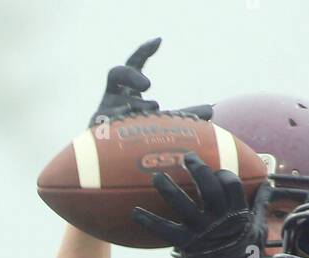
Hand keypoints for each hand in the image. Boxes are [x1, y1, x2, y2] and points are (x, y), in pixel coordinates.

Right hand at [90, 37, 211, 128]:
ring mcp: (102, 113)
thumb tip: (211, 110)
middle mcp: (112, 97)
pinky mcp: (97, 132)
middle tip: (149, 86)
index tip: (159, 41)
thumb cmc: (139, 139)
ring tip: (152, 110)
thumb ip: (185, 115)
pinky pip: (105, 123)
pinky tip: (133, 125)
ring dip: (134, 105)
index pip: (133, 64)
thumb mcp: (164, 123)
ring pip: (115, 101)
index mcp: (127, 90)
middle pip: (116, 74)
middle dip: (131, 77)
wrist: (116, 166)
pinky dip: (121, 124)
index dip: (144, 51)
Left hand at [133, 152, 271, 257]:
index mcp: (237, 214)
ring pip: (183, 203)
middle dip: (197, 168)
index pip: (230, 184)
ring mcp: (201, 231)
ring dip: (168, 188)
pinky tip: (135, 212)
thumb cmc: (246, 256)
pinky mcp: (186, 244)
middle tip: (187, 157)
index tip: (216, 172)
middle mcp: (218, 219)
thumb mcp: (258, 228)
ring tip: (157, 176)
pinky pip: (165, 230)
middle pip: (207, 187)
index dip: (222, 174)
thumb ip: (260, 204)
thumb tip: (268, 183)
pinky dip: (149, 221)